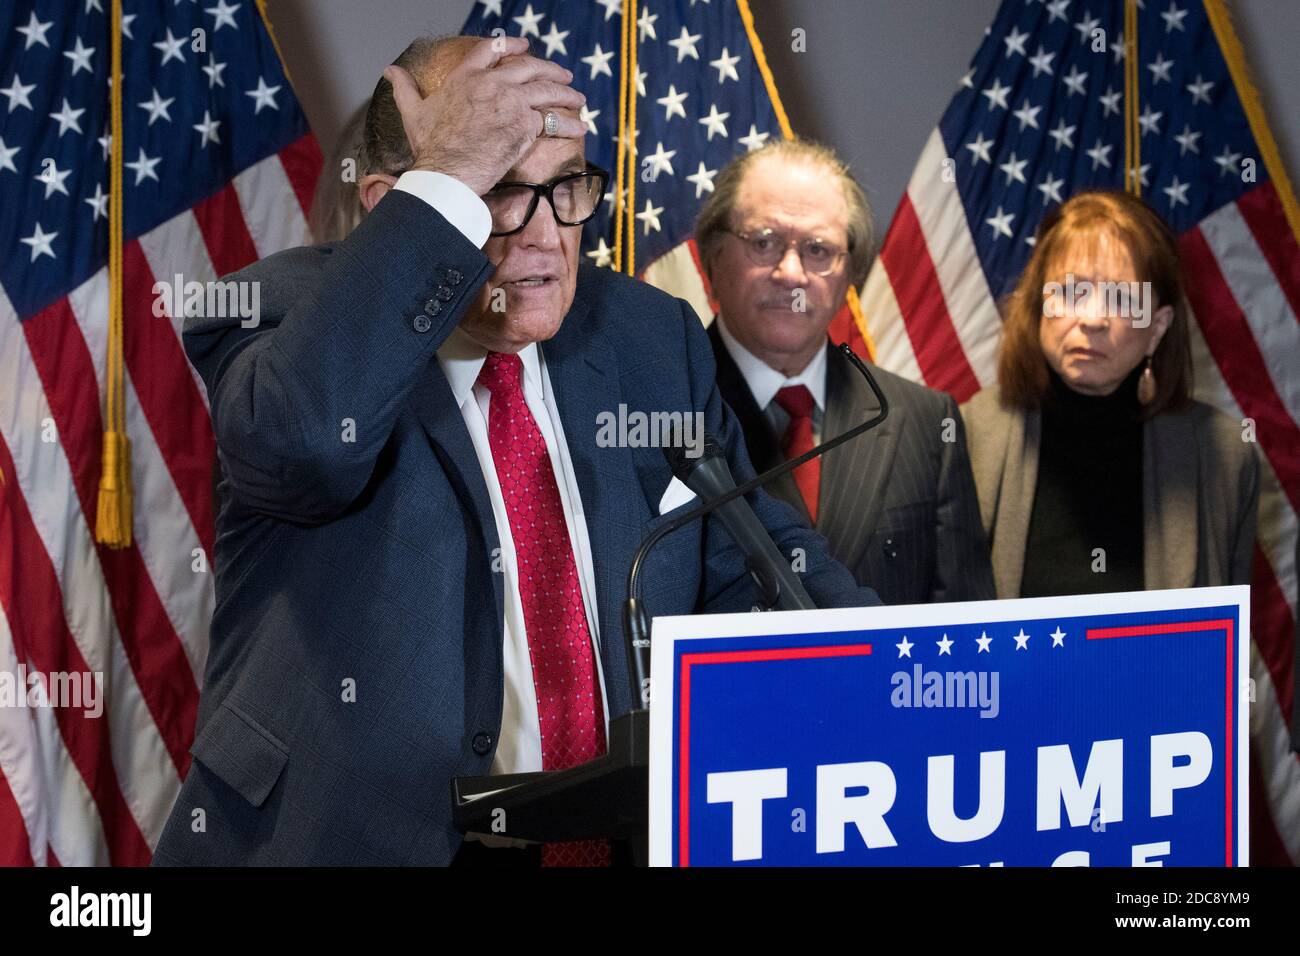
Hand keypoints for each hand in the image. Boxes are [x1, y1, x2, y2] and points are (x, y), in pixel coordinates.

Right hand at [383, 37, 587, 195]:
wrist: (447, 172)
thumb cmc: (430, 147)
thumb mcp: (413, 112)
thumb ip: (404, 88)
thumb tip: (388, 71)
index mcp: (466, 77)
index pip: (491, 50)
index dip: (511, 45)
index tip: (524, 46)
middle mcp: (491, 84)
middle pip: (529, 66)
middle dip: (550, 68)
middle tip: (564, 74)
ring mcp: (511, 102)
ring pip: (546, 89)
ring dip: (566, 93)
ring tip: (578, 99)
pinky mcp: (525, 124)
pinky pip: (553, 120)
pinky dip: (568, 124)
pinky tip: (580, 127)